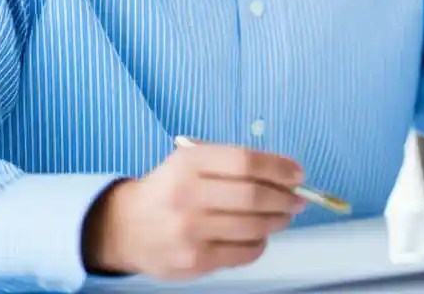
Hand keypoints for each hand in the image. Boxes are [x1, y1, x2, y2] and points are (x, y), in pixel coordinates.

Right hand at [82, 142, 306, 278]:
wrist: (125, 228)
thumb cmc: (170, 190)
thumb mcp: (191, 162)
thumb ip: (234, 163)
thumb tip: (287, 175)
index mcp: (189, 163)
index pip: (246, 162)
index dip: (279, 168)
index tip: (298, 174)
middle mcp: (187, 196)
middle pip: (254, 196)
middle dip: (285, 198)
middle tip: (298, 199)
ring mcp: (189, 232)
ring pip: (254, 227)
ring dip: (277, 221)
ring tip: (281, 216)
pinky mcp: (194, 261)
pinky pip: (244, 252)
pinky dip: (260, 243)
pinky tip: (257, 236)